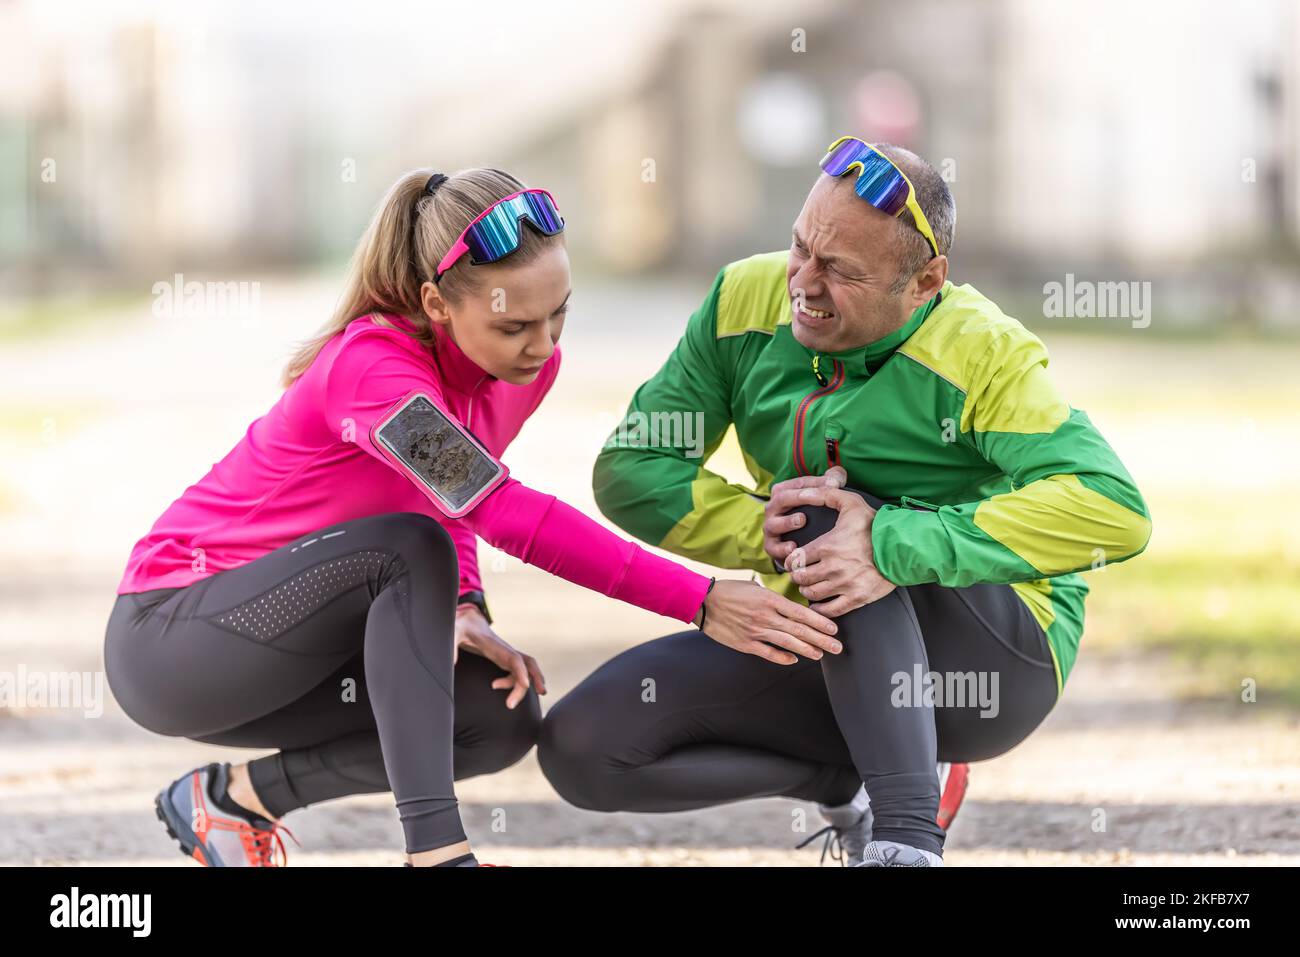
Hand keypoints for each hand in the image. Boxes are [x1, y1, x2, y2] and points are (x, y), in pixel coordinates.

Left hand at [454, 605, 546, 708]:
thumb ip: (452, 645)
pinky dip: (514, 684)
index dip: (521, 672)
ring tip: (510, 704)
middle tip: (540, 693)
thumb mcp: (454, 631)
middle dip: (536, 677)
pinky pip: (515, 673)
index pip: (514, 658)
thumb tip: (453, 662)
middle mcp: (505, 650)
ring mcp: (506, 655)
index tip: (525, 685)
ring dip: (525, 685)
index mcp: (495, 645)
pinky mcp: (503, 660)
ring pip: (525, 670)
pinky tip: (499, 688)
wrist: (468, 621)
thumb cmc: (462, 626)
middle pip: (528, 663)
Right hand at [694, 579, 840, 664]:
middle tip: (837, 647)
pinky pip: (768, 653)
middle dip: (821, 639)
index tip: (833, 629)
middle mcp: (766, 616)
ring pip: (788, 643)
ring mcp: (756, 631)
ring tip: (821, 654)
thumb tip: (788, 606)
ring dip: (807, 649)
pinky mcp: (745, 643)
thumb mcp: (754, 587)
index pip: (801, 613)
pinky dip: (783, 657)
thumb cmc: (728, 590)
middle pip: (800, 630)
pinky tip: (795, 659)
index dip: (820, 622)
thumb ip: (772, 597)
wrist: (702, 601)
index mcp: (769, 599)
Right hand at [763, 466, 847, 567]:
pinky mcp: (771, 547)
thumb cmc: (809, 515)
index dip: (815, 483)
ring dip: (787, 521)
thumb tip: (837, 477)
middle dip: (799, 497)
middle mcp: (773, 509)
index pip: (797, 483)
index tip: (834, 484)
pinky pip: (772, 547)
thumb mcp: (820, 497)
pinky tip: (794, 547)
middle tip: (818, 499)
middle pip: (781, 498)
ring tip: (802, 520)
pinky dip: (782, 547)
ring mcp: (770, 527)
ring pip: (773, 523)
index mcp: (783, 493)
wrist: (798, 545)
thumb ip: (831, 482)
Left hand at [783, 487, 895, 616]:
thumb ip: (825, 494)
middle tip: (801, 574)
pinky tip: (820, 604)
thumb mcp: (850, 502)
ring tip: (810, 586)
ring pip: (812, 594)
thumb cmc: (875, 524)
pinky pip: (830, 610)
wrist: (903, 546)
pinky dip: (821, 608)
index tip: (794, 561)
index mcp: (827, 545)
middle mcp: (832, 567)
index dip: (790, 561)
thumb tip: (803, 491)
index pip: (795, 559)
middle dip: (798, 576)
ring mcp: (845, 584)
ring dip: (807, 590)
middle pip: (800, 578)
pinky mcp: (857, 598)